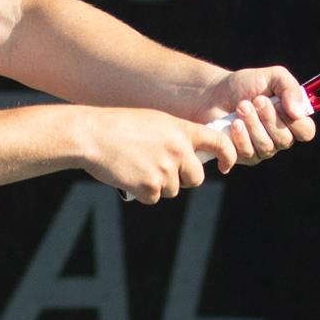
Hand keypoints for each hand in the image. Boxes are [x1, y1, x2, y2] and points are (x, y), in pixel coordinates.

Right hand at [86, 108, 240, 203]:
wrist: (91, 135)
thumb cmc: (118, 126)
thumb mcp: (154, 122)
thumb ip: (175, 137)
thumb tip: (188, 157)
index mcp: (181, 130)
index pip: (219, 143)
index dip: (228, 156)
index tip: (225, 165)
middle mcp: (178, 150)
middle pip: (196, 178)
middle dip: (183, 179)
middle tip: (163, 171)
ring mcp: (164, 169)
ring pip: (172, 189)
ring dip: (157, 185)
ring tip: (136, 167)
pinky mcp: (149, 186)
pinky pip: (153, 198)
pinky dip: (142, 192)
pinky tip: (128, 176)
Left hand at [200, 67, 316, 165]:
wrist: (214, 93)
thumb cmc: (245, 85)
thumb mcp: (272, 77)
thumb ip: (290, 89)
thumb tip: (298, 113)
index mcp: (291, 120)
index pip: (306, 132)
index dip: (296, 122)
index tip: (279, 105)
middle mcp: (279, 138)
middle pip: (284, 140)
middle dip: (269, 118)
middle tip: (255, 100)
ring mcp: (262, 149)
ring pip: (266, 147)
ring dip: (253, 124)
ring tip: (241, 107)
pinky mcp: (243, 156)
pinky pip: (248, 153)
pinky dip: (241, 137)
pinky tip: (234, 124)